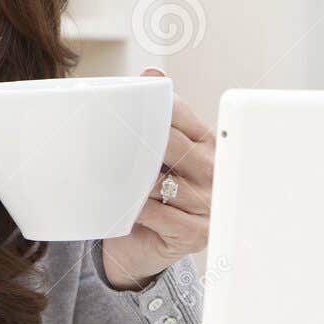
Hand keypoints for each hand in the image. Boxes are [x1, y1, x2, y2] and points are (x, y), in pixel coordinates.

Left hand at [100, 67, 214, 291]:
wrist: (140, 250)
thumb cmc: (147, 195)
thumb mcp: (151, 156)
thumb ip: (154, 118)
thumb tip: (151, 73)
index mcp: (207, 143)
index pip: (180, 113)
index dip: (153, 108)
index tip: (124, 107)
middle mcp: (215, 171)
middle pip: (173, 145)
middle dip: (139, 144)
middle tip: (109, 142)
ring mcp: (209, 204)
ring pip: (163, 181)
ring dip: (133, 182)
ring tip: (112, 180)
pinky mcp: (197, 233)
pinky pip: (159, 213)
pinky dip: (135, 209)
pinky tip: (122, 207)